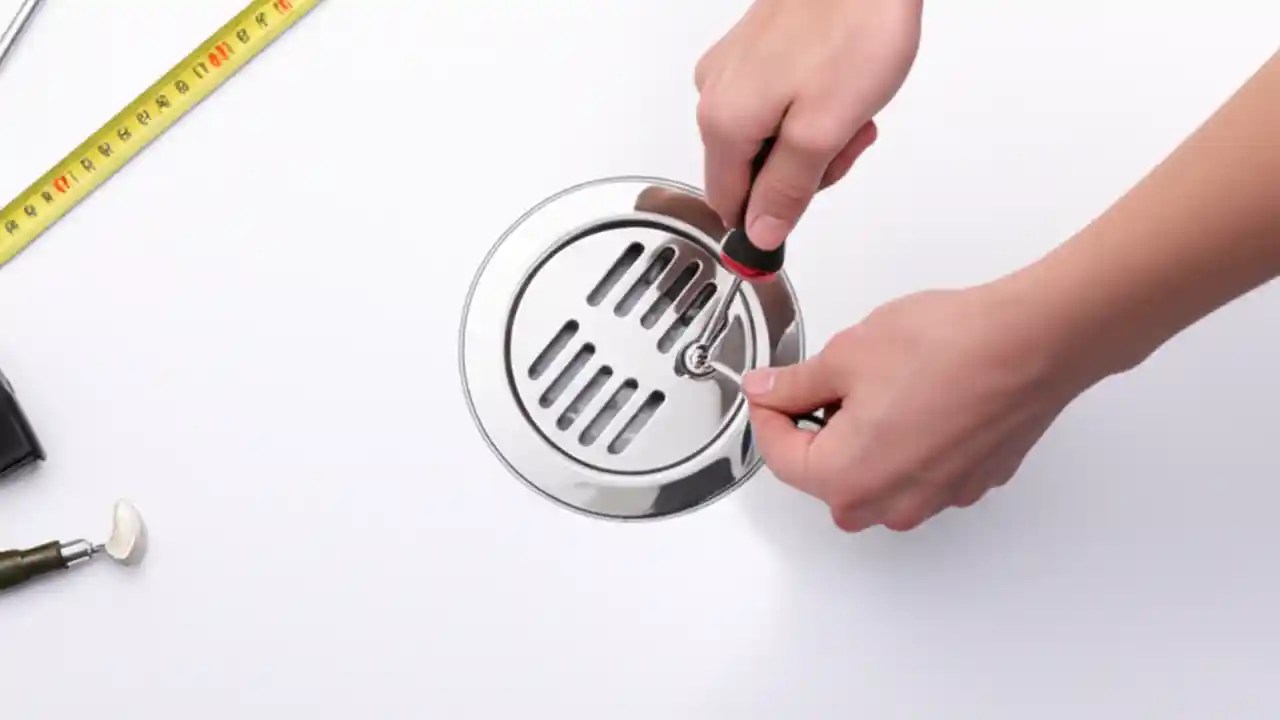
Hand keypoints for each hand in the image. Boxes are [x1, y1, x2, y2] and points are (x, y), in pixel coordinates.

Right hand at [694, 0, 922, 247]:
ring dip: (810, 139)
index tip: (803, 208)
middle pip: (750, 172)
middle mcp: (715, 94)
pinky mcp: (754, 50)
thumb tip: (760, 232)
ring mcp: (733, 68)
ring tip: (848, 107)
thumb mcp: (824, 131)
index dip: (768, 218)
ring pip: (766, 138)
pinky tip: (837, 85)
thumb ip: (787, 190)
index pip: (728, 204)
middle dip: (801, 172)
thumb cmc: (852, 29)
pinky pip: (773, 104)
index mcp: (724, 122)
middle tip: (845, 142)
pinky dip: (809, 106)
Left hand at [742, 282, 1100, 532]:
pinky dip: (905, 441)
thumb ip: (795, 383)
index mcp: (847, 479)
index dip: (768, 416)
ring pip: (873, 476)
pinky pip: (917, 470)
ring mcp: (934, 500)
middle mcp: (890, 505)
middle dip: (815, 430)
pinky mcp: (968, 484)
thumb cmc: (951, 350)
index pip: (780, 458)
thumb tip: (770, 391)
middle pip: (825, 475)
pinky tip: (916, 397)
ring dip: (861, 438)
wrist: (1032, 343)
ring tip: (876, 385)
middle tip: (822, 383)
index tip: (769, 391)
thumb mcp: (846, 355)